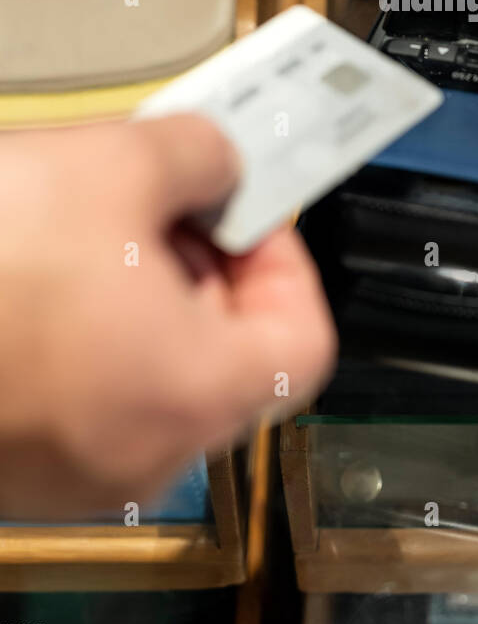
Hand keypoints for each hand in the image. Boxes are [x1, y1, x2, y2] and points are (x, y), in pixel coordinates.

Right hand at [0, 115, 335, 517]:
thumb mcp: (112, 163)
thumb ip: (202, 154)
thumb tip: (223, 159)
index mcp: (194, 391)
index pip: (302, 340)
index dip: (284, 260)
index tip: (244, 210)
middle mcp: (141, 451)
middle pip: (224, 355)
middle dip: (201, 263)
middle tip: (164, 199)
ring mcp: (70, 468)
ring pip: (145, 371)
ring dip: (135, 293)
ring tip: (85, 222)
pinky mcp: (9, 459)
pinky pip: (78, 391)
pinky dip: (78, 331)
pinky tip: (30, 268)